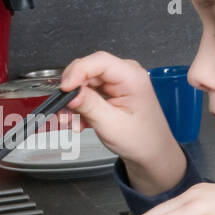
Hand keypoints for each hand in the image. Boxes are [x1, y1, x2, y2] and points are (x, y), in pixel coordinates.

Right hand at [59, 52, 183, 192]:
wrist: (150, 153)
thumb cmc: (142, 140)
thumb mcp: (111, 124)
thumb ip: (89, 105)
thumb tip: (70, 92)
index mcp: (132, 77)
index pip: (99, 61)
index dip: (78, 72)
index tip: (65, 89)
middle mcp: (124, 75)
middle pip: (88, 71)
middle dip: (72, 91)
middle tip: (64, 109)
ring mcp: (116, 82)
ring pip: (83, 83)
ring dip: (73, 103)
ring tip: (71, 122)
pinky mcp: (109, 91)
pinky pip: (86, 93)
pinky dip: (79, 107)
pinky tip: (79, 122)